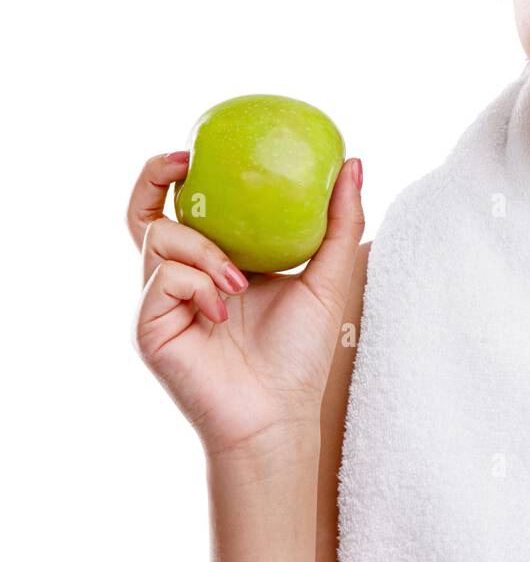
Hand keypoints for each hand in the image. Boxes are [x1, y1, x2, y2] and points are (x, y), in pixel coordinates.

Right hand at [127, 149, 364, 458]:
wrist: (279, 414)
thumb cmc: (300, 352)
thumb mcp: (328, 277)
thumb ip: (339, 221)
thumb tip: (352, 162)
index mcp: (216, 261)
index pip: (185, 207)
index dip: (178, 172)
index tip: (200, 147)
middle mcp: (181, 277)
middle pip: (145, 214)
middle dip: (153, 178)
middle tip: (185, 161)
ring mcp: (161, 301)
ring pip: (161, 239)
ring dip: (205, 249)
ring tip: (239, 281)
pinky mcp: (149, 326)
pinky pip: (164, 279)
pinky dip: (198, 284)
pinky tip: (223, 311)